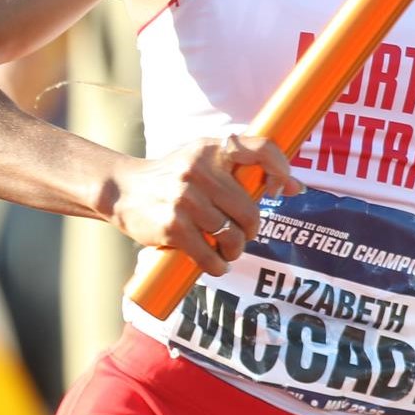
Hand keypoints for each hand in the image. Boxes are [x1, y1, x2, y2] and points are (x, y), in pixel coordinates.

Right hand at [101, 136, 302, 276]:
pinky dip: (217, 266)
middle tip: (242, 235)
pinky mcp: (173, 226)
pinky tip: (216, 265)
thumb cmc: (171, 176)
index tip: (286, 189)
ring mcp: (185, 198)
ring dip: (234, 251)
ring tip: (227, 251)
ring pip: (231, 236)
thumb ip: (238, 166)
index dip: (281, 169)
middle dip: (251, 230)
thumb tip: (293, 186)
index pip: (260, 149)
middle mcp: (199, 170)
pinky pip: (209, 255)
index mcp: (211, 149)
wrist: (122, 190)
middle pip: (249, 210)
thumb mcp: (201, 158)